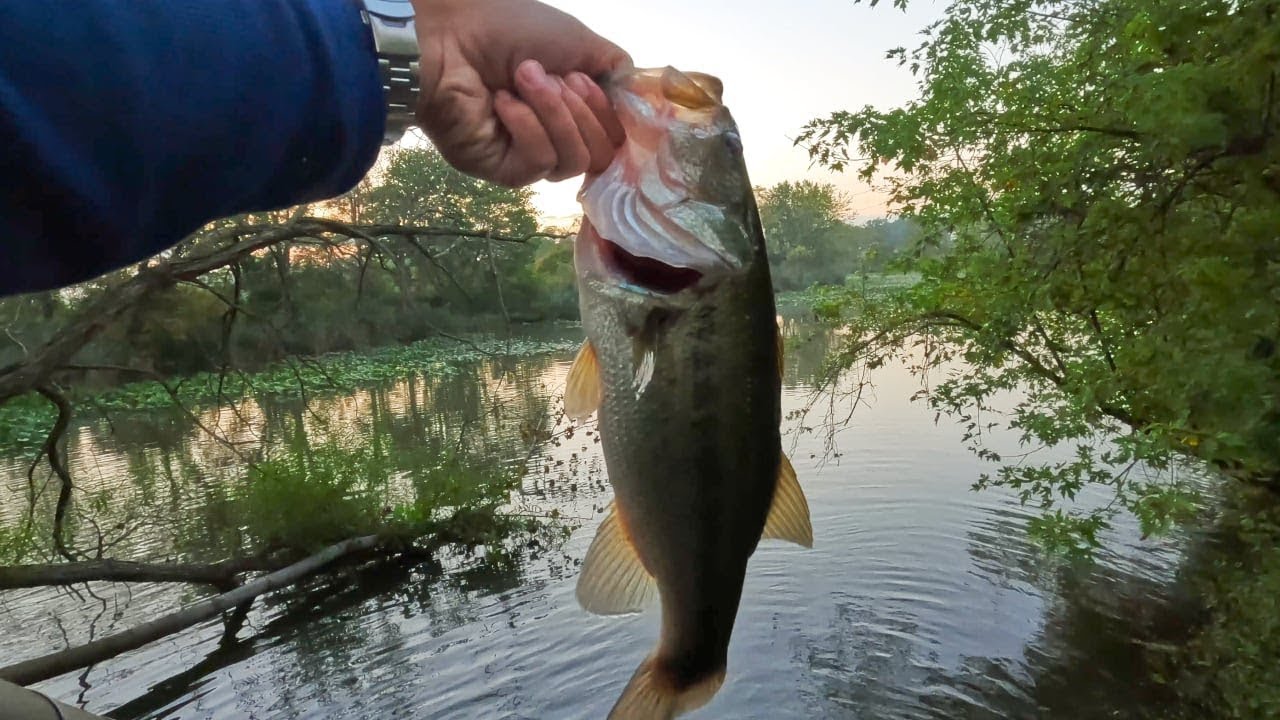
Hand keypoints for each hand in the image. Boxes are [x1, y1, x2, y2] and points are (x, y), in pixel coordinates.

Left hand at [410, 0, 630, 186]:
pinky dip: (526, 127)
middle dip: (582, 112)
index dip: (607, 112)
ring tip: (525, 80)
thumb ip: (613, 68)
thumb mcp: (577, 39)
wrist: (449, 35)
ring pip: (572, 162)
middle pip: (599, 155)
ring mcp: (526, 156)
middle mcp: (553, 134)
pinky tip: (503, 102)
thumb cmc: (507, 28)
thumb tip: (635, 93)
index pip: (611, 136)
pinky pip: (537, 163)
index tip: (585, 77)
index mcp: (571, 106)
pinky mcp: (501, 170)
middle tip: (555, 76)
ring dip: (554, 114)